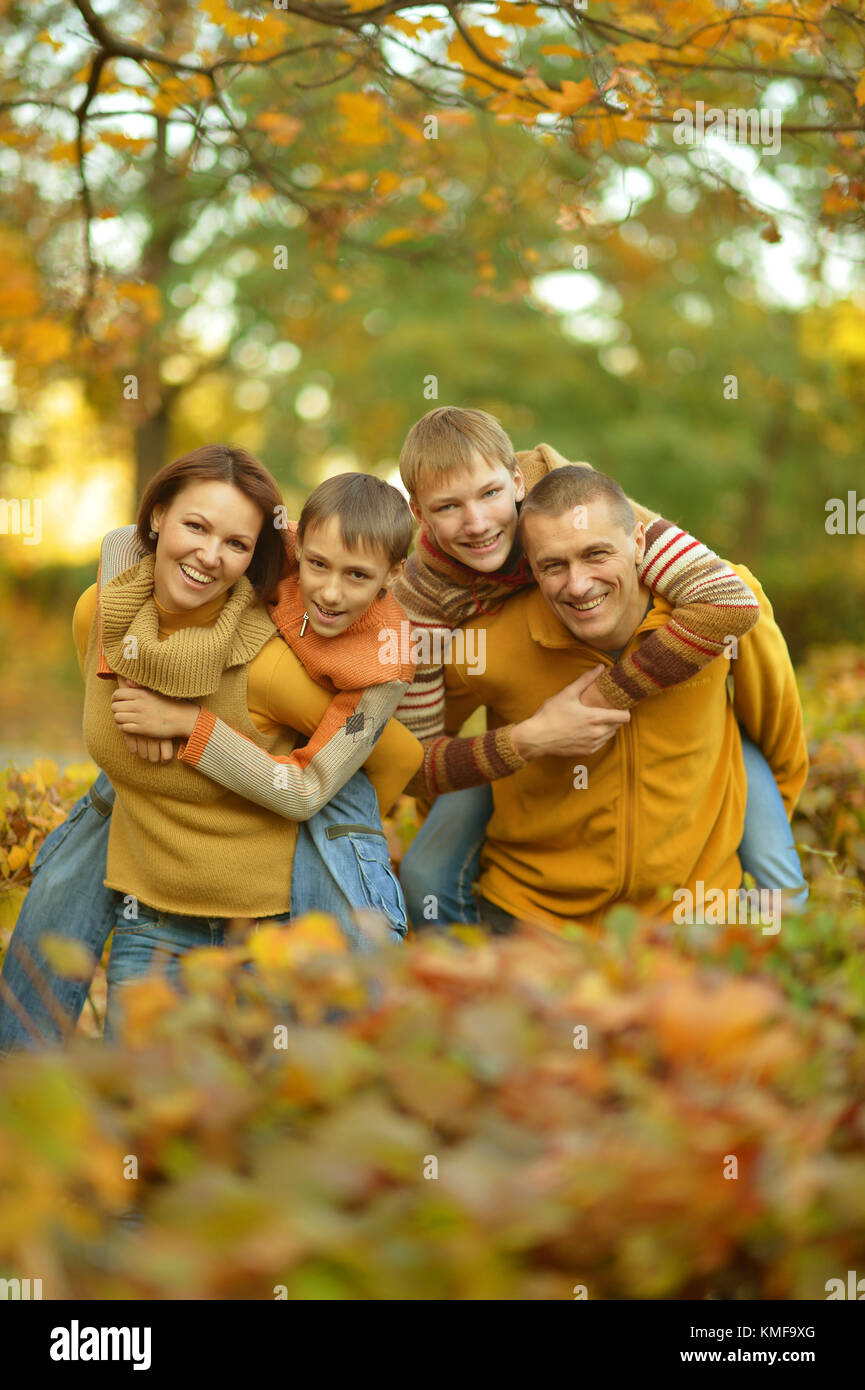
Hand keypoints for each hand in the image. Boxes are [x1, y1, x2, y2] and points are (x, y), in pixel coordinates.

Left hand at [112, 686, 199, 744]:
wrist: (182, 718)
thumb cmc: (168, 704)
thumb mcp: (153, 692)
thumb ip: (138, 687)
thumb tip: (126, 681)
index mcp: (141, 694)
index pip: (117, 694)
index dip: (115, 699)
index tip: (119, 702)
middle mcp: (138, 704)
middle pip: (114, 707)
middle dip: (116, 710)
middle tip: (122, 712)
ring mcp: (140, 717)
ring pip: (117, 718)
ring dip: (119, 720)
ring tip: (125, 720)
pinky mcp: (142, 729)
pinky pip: (124, 728)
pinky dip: (124, 728)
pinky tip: (130, 727)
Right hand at [511, 666, 630, 759]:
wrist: (536, 738)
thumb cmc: (550, 715)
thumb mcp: (567, 693)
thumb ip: (586, 680)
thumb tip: (601, 667)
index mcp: (595, 718)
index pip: (624, 717)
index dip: (624, 709)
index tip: (618, 704)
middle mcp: (597, 733)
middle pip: (618, 726)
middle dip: (615, 717)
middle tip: (606, 709)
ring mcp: (593, 744)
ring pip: (611, 735)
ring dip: (607, 727)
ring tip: (597, 719)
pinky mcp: (587, 752)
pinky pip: (601, 743)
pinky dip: (599, 736)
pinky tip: (588, 729)